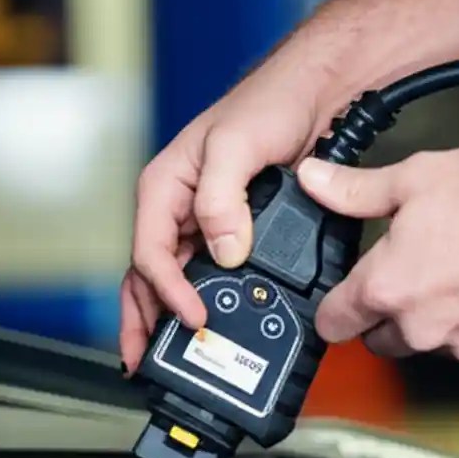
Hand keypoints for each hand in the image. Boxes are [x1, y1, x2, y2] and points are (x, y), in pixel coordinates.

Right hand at [120, 75, 321, 373]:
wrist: (315, 95)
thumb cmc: (269, 104)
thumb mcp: (238, 145)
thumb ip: (222, 198)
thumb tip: (224, 250)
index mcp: (165, 187)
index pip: (150, 252)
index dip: (167, 292)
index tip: (193, 317)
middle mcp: (179, 208)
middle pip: (149, 276)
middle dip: (143, 320)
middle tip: (144, 362)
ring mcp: (206, 222)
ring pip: (178, 279)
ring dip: (171, 316)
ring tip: (170, 354)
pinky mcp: (236, 230)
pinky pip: (214, 273)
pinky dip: (208, 299)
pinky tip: (216, 321)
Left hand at [296, 142, 458, 361]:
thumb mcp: (415, 177)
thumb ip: (357, 189)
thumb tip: (316, 181)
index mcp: (387, 289)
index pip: (332, 324)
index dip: (333, 307)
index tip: (341, 295)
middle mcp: (422, 327)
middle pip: (380, 342)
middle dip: (384, 315)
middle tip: (405, 273)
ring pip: (432, 343)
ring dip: (435, 318)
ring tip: (458, 268)